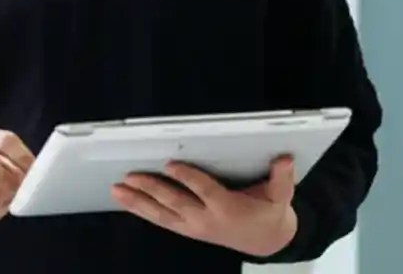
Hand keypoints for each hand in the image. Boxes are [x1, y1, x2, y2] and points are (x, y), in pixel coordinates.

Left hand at [112, 156, 298, 257]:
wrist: (265, 242)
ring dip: (138, 202)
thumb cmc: (269, 214)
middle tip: (131, 176)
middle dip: (151, 188)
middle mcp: (205, 219)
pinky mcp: (187, 229)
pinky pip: (161, 219)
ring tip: (118, 189)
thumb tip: (285, 159)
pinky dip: (142, 210)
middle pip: (174, 202)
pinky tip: (127, 200)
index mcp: (226, 208)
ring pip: (161, 214)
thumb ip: (282, 178)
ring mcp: (193, 226)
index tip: (171, 165)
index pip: (203, 190)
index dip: (187, 178)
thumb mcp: (281, 197)